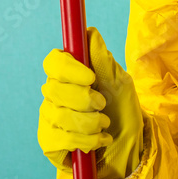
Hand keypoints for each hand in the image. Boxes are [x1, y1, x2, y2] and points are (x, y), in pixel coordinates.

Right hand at [37, 27, 143, 178]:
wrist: (128, 145)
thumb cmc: (122, 109)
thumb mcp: (119, 82)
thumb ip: (103, 60)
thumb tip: (90, 33)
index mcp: (69, 73)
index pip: (53, 62)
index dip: (69, 69)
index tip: (91, 77)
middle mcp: (54, 93)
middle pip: (54, 89)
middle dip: (84, 99)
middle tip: (103, 104)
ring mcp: (49, 117)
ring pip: (58, 115)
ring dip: (89, 121)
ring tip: (105, 123)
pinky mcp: (49, 141)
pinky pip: (60, 138)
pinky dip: (86, 140)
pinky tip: (100, 139)